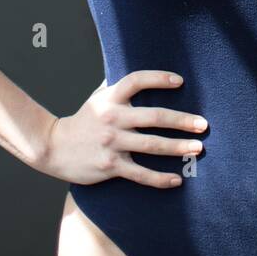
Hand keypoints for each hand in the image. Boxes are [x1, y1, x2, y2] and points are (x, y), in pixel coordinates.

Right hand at [35, 71, 207, 187]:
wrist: (53, 147)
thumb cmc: (83, 120)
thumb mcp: (98, 98)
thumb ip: (118, 87)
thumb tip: (143, 75)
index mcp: (110, 98)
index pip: (137, 80)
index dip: (159, 78)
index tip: (180, 81)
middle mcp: (113, 118)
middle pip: (154, 117)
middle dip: (181, 121)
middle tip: (203, 124)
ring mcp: (112, 143)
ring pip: (152, 145)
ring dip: (178, 147)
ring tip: (198, 148)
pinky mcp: (111, 166)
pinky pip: (140, 173)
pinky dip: (160, 178)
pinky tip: (176, 179)